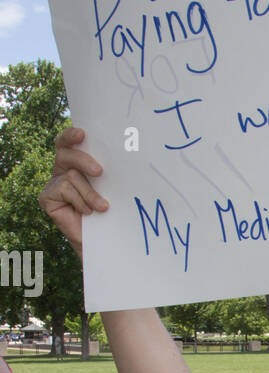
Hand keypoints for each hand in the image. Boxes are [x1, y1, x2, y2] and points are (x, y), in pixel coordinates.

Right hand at [37, 127, 108, 260]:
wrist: (100, 239)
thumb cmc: (107, 211)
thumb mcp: (108, 187)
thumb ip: (104, 171)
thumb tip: (119, 154)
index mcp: (75, 162)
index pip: (68, 142)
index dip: (71, 135)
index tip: (82, 132)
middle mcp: (61, 169)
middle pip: (65, 153)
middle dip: (83, 159)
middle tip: (99, 172)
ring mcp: (52, 183)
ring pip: (71, 175)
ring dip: (89, 192)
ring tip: (102, 207)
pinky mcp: (46, 197)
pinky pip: (65, 190)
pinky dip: (80, 201)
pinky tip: (87, 212)